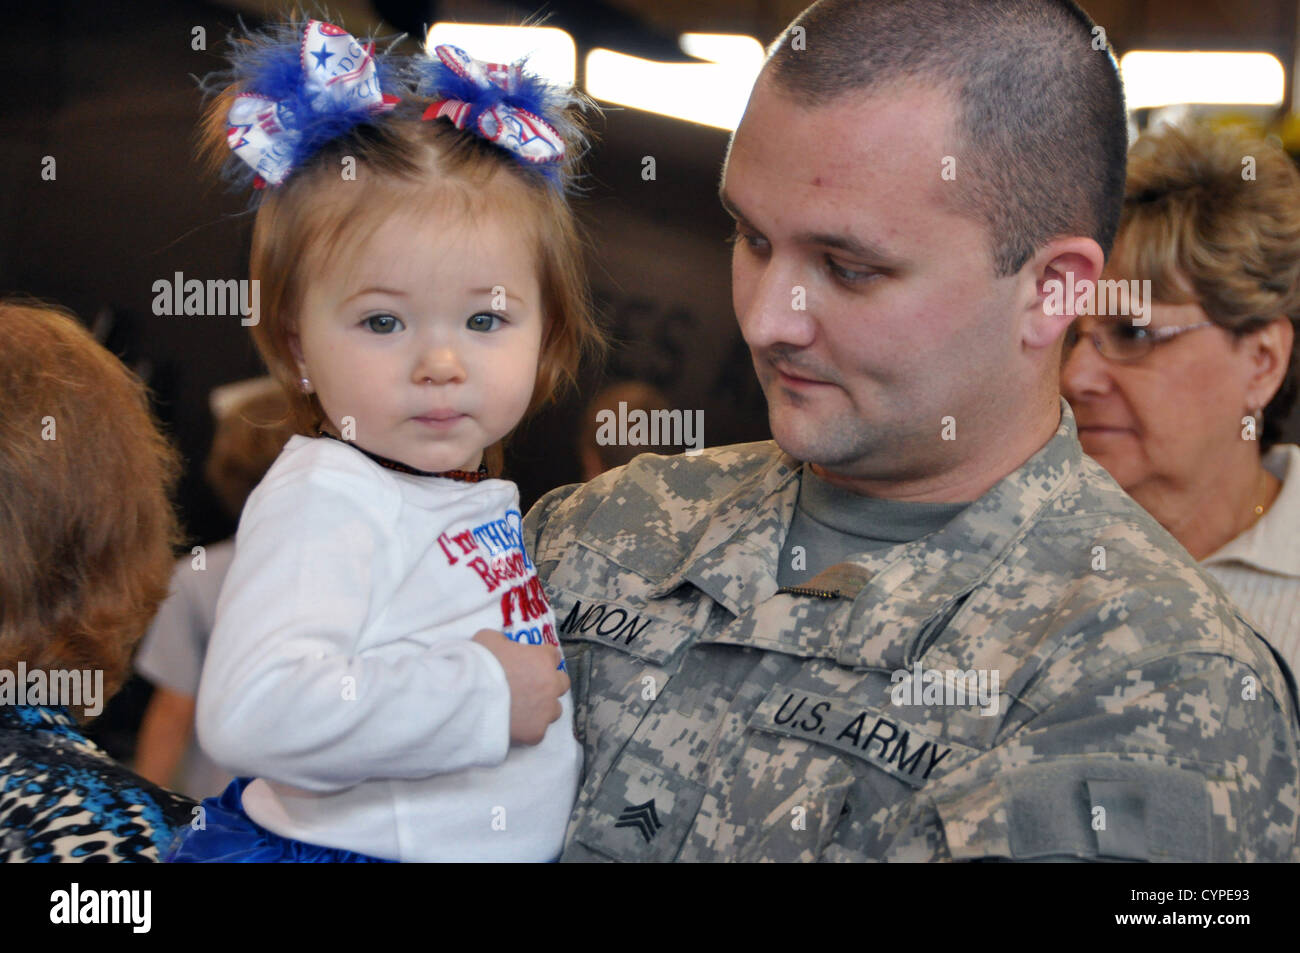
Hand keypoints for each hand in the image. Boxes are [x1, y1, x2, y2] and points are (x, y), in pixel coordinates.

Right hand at [471, 629, 568, 745]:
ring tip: (522, 710)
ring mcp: (545, 710)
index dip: (540, 659)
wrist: (468, 698)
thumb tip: (503, 645)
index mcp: (542, 659)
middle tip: (530, 687)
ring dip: (543, 708)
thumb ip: (502, 641)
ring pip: (555, 710)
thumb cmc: (478, 664)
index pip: (553, 655)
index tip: (529, 664)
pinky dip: (528, 729)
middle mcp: (551, 684)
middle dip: (549, 684)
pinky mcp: (536, 733)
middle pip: (562, 683)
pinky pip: (538, 731)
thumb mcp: (488, 639)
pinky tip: (514, 726)